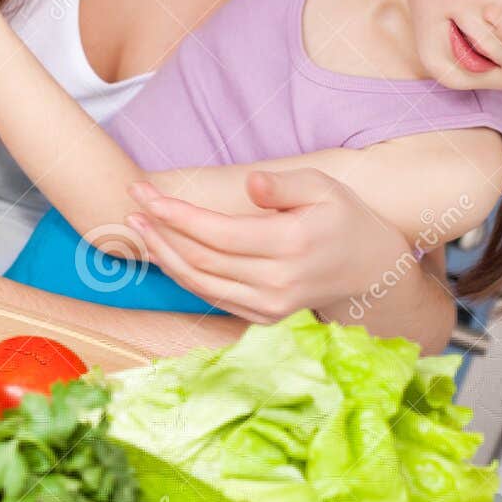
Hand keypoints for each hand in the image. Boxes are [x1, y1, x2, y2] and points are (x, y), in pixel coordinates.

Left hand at [125, 168, 414, 324]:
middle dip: (159, 232)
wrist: (369, 271)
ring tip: (138, 229)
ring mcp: (270, 306)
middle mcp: (278, 281)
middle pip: (200, 260)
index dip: (174, 214)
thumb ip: (283, 185)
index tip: (145, 193)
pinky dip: (182, 276)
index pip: (216, 233)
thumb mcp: (323, 188)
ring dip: (163, 256)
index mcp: (291, 244)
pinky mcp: (264, 318)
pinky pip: (212, 297)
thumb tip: (251, 184)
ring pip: (200, 283)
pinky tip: (164, 254)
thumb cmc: (343, 218)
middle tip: (132, 205)